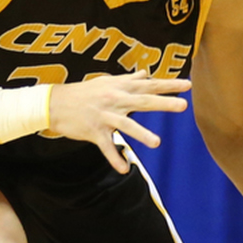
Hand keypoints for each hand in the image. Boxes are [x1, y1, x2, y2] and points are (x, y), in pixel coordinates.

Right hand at [44, 73, 189, 173]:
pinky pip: (105, 147)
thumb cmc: (82, 92)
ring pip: (125, 125)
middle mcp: (114, 100)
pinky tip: (124, 169)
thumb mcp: (106, 82)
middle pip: (142, 101)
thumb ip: (128, 80)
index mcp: (120, 89)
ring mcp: (104, 117)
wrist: (54, 103)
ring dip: (141, 133)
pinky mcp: (93, 132)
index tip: (188, 86)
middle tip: (183, 106)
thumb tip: (146, 74)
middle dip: (162, 103)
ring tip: (157, 143)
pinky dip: (114, 158)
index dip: (168, 85)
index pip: (148, 85)